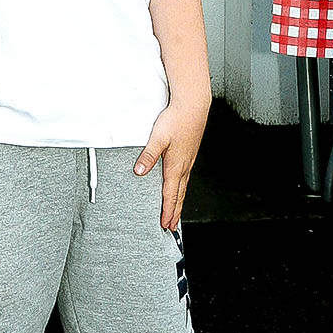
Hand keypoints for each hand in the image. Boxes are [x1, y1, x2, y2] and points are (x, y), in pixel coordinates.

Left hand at [134, 97, 209, 229]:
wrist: (193, 106)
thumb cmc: (176, 120)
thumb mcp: (158, 138)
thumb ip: (148, 156)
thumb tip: (139, 172)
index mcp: (175, 166)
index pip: (170, 194)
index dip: (168, 211)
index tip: (165, 224)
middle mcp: (184, 166)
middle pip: (179, 195)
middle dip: (174, 212)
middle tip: (171, 226)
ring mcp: (188, 161)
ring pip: (183, 187)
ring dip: (179, 202)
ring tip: (175, 212)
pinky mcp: (189, 154)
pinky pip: (185, 178)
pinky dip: (181, 188)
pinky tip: (179, 187)